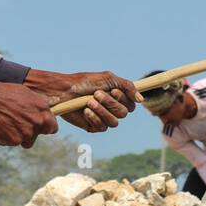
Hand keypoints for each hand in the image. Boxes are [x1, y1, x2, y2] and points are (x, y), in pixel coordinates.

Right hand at [0, 77, 58, 147]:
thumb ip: (36, 105)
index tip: (39, 126)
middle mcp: (37, 122)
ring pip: (25, 141)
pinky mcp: (14, 140)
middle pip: (38, 134)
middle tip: (18, 125)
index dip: (46, 126)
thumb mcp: (25, 93)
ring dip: (18, 136)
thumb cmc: (3, 92)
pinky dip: (5, 138)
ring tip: (6, 124)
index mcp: (42, 109)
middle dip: (31, 132)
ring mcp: (27, 132)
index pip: (52, 126)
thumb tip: (41, 110)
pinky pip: (12, 143)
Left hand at [24, 69, 142, 132]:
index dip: (123, 98)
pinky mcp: (92, 126)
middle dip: (110, 103)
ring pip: (114, 122)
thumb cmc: (85, 82)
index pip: (131, 105)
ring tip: (89, 102)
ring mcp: (103, 119)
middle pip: (123, 113)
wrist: (64, 90)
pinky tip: (85, 111)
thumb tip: (141, 100)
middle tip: (96, 94)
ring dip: (102, 111)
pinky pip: (101, 127)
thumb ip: (127, 87)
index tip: (112, 90)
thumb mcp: (108, 78)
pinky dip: (94, 118)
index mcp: (117, 98)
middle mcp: (112, 109)